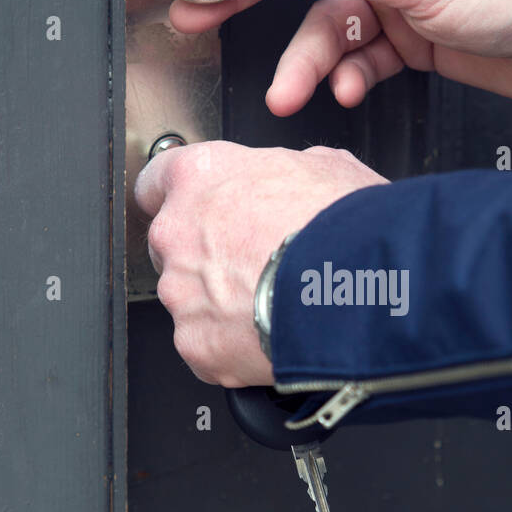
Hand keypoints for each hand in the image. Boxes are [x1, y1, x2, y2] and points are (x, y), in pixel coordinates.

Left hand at [133, 140, 387, 385]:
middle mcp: (175, 232)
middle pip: (172, 245)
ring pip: (189, 298)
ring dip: (220, 301)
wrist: (355, 288)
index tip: (196, 209)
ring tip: (273, 301)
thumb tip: (296, 181)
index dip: (183, 197)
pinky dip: (233, 344)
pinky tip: (271, 333)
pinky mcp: (195, 343)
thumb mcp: (325, 166)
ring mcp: (181, 293)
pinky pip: (206, 344)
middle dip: (206, 254)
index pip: (156, 181)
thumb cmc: (342, 225)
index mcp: (199, 176)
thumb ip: (285, 171)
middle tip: (255, 260)